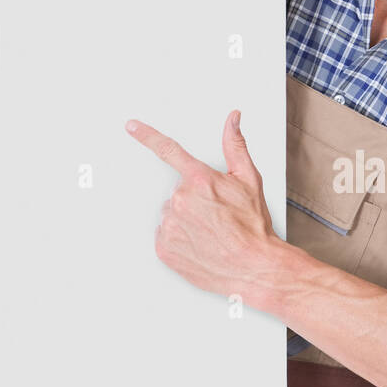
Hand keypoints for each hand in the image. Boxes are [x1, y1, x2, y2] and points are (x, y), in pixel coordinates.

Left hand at [125, 110, 281, 304]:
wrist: (254, 266)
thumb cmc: (253, 227)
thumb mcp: (250, 180)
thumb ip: (235, 146)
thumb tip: (233, 120)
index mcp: (199, 180)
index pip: (168, 150)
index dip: (146, 136)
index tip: (132, 127)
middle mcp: (181, 200)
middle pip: (178, 192)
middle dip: (193, 199)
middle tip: (215, 215)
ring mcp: (170, 225)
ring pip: (171, 215)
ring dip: (186, 220)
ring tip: (210, 232)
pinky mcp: (164, 247)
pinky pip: (166, 236)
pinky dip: (180, 239)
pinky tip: (200, 243)